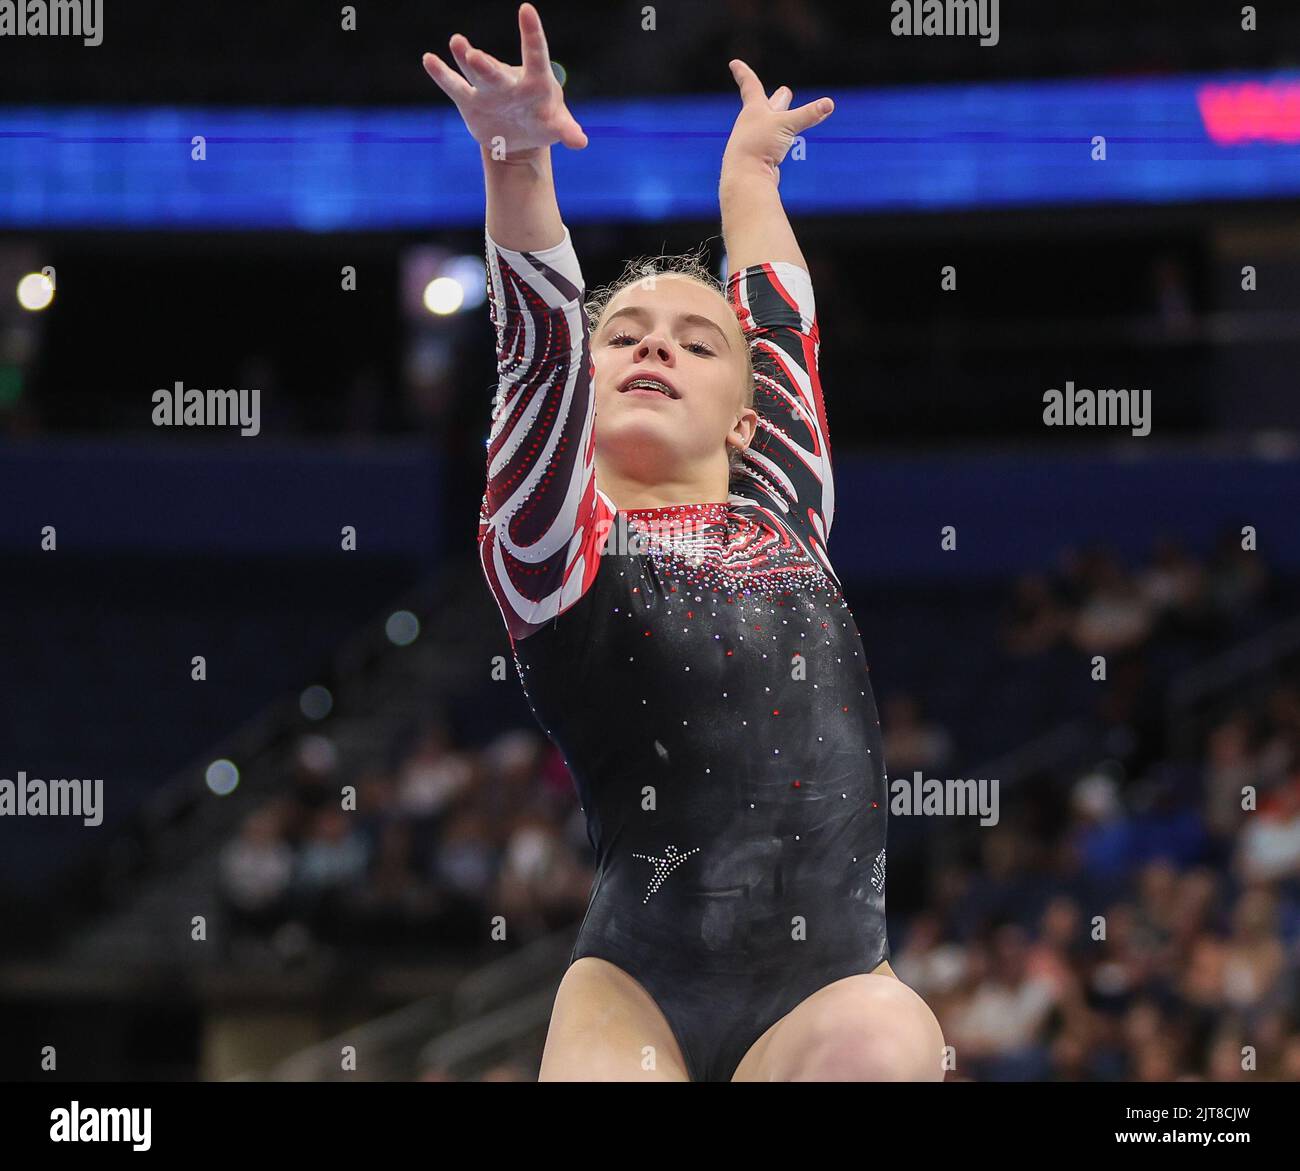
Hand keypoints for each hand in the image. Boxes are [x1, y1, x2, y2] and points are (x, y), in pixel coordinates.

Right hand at [422, 2, 587, 156]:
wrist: (519, 137)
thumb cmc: (543, 122)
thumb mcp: (556, 127)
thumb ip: (566, 130)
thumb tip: (580, 141)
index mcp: (535, 81)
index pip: (535, 55)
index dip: (532, 35)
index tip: (526, 10)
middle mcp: (509, 80)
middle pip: (497, 71)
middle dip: (486, 66)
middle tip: (475, 56)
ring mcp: (488, 89)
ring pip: (474, 72)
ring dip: (464, 59)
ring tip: (456, 42)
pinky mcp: (470, 101)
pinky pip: (454, 85)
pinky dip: (442, 74)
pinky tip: (429, 59)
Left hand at [723, 59, 832, 186]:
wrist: (745, 178)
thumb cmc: (759, 146)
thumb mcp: (787, 125)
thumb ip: (809, 114)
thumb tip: (829, 104)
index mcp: (753, 109)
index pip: (750, 85)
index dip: (743, 73)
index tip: (734, 63)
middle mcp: (751, 124)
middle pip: (765, 106)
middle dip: (776, 99)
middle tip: (784, 92)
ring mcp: (754, 142)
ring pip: (770, 127)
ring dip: (779, 121)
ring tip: (784, 119)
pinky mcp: (760, 160)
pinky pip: (772, 146)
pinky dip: (779, 142)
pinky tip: (780, 148)